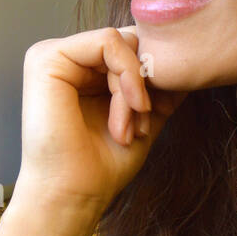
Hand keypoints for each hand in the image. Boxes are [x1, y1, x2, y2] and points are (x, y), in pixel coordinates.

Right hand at [17, 25, 186, 212]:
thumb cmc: (102, 164)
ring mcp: (53, 55)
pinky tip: (126, 111)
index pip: (129, 48)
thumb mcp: (142, 117)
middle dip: (144, 83)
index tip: (150, 116)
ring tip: (129, 127)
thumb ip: (160, 88)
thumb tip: (189, 64)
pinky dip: (127, 76)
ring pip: (121, 43)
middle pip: (128, 41)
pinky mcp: (47, 57)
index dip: (150, 75)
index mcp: (81, 70)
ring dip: (135, 88)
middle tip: (141, 123)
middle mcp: (66, 59)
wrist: (75, 194)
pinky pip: (107, 42)